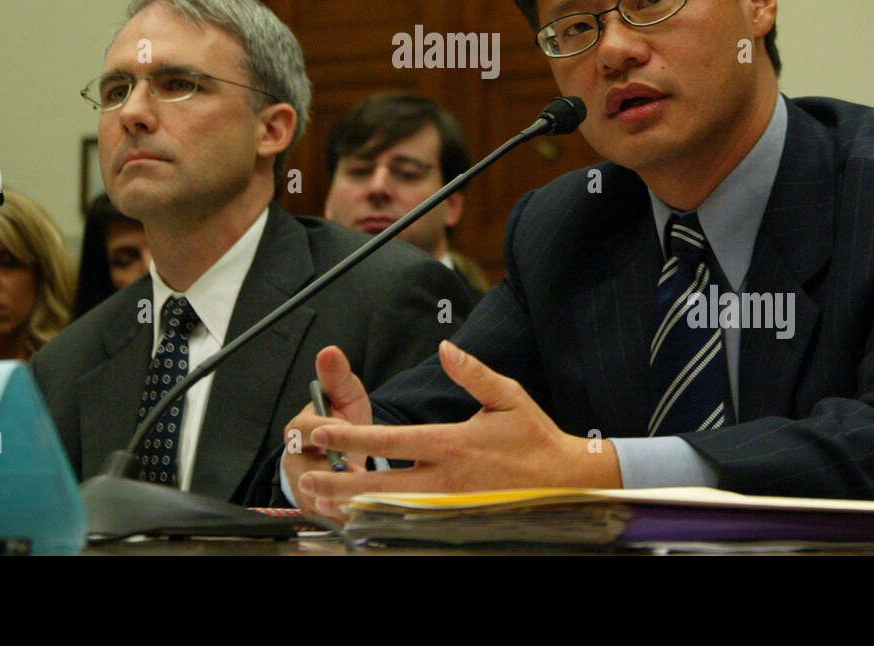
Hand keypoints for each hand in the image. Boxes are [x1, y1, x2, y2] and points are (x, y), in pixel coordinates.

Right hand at [282, 345, 369, 522]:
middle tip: (352, 471)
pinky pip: (322, 514)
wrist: (345, 450)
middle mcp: (296, 459)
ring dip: (334, 499)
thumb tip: (329, 351)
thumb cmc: (342, 421)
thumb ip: (337, 377)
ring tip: (355, 498)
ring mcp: (302, 485)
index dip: (325, 428)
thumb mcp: (345, 396)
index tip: (346, 427)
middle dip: (329, 473)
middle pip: (305, 468)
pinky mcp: (313, 507)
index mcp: (299, 430)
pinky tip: (356, 513)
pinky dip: (339, 515)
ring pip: (313, 496)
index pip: (304, 429)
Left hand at [297, 339, 620, 522]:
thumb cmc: (535, 437)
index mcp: (452, 443)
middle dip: (340, 480)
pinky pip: (411, 525)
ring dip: (354, 506)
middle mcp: (446, 479)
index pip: (392, 440)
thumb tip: (445, 348)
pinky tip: (361, 521)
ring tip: (323, 502)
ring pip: (390, 510)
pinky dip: (382, 523)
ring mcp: (450, 506)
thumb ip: (472, 372)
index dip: (354, 437)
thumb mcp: (507, 395)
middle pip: (380, 483)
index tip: (324, 432)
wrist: (568, 482)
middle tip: (306, 477)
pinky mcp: (456, 523)